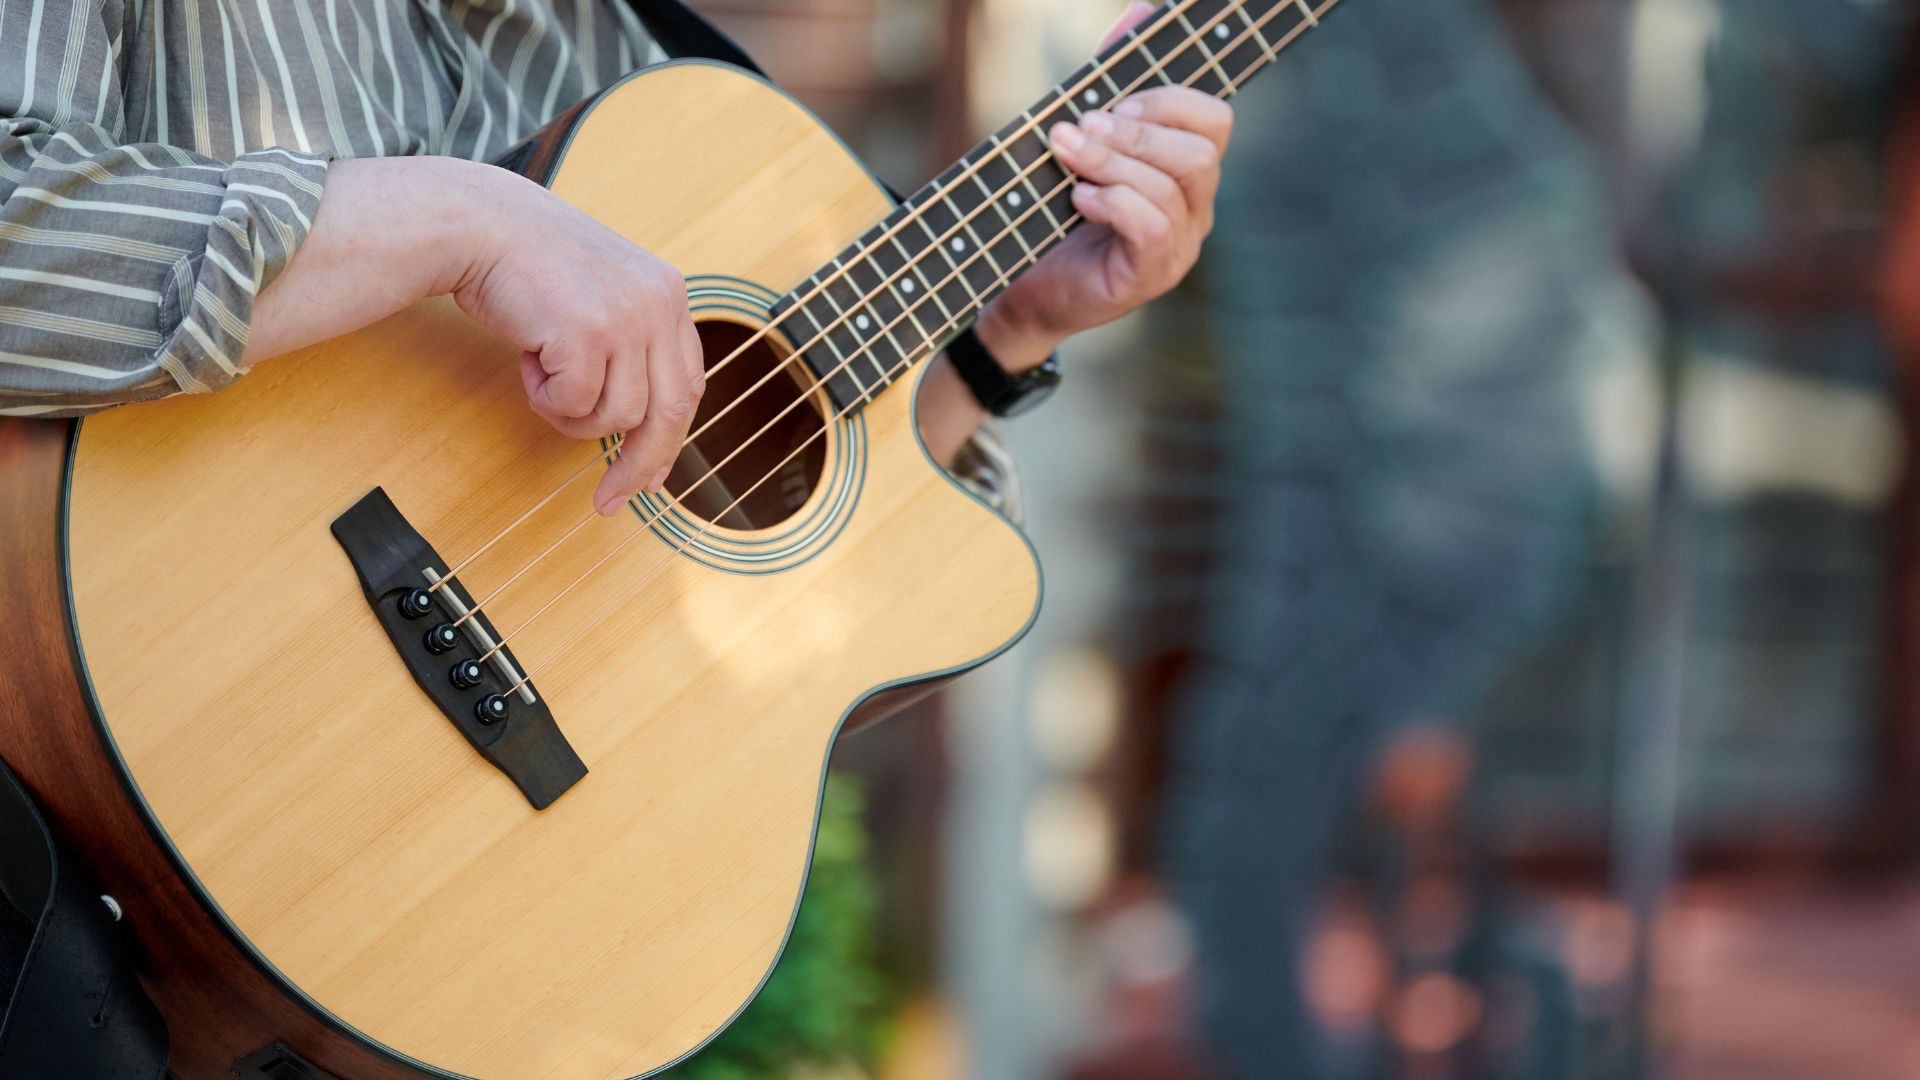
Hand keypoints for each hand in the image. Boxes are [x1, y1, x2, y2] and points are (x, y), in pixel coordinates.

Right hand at [455, 174, 704, 514]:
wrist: (477, 223)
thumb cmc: (528, 267)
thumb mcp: (600, 299)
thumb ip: (629, 350)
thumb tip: (642, 433)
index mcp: (670, 294)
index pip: (687, 386)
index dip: (669, 439)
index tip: (648, 479)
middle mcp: (660, 303)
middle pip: (670, 413)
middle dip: (639, 464)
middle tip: (609, 501)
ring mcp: (627, 317)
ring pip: (617, 416)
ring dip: (571, 414)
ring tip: (542, 373)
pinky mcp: (589, 332)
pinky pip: (574, 405)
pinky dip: (545, 398)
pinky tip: (528, 358)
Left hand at [978, 2, 1231, 364]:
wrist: (1023, 291)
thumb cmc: (1052, 214)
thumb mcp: (1083, 142)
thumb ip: (1112, 82)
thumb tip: (1140, 11)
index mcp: (1186, 173)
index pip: (1215, 120)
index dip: (1169, 100)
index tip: (1116, 102)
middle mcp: (1195, 211)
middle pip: (1201, 151)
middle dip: (1138, 131)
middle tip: (1083, 127)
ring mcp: (1178, 248)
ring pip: (1172, 185)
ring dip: (1111, 160)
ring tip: (1065, 154)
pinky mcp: (1150, 276)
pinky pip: (1152, 225)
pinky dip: (1112, 201)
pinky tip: (1077, 199)